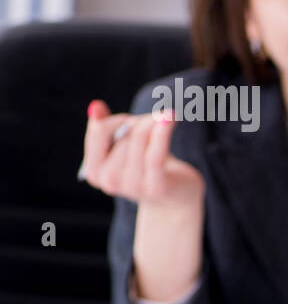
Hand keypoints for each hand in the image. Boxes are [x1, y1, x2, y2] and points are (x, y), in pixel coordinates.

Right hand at [81, 100, 204, 211]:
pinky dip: (163, 131)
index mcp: (94, 172)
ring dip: (154, 123)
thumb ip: (106, 130)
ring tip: (166, 122)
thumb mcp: (123, 148)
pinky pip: (155, 152)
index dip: (118, 120)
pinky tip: (171, 117)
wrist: (176, 197)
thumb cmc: (147, 167)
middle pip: (123, 134)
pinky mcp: (155, 187)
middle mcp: (109, 182)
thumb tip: (95, 106)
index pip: (98, 132)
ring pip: (139, 138)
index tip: (133, 122)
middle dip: (140, 123)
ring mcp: (132, 186)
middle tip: (156, 125)